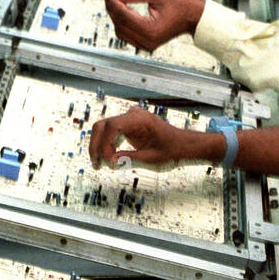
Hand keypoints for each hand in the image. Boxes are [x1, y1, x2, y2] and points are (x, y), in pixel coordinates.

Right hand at [89, 106, 205, 168]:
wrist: (182, 146)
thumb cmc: (171, 151)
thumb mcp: (149, 159)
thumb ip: (127, 159)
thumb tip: (108, 161)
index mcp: (139, 120)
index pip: (111, 127)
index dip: (105, 145)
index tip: (107, 162)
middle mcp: (132, 115)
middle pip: (103, 126)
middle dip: (96, 146)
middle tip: (96, 165)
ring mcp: (129, 118)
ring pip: (104, 129)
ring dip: (99, 146)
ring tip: (99, 164)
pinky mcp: (128, 124)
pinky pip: (111, 132)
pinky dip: (107, 144)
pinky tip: (107, 158)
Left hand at [103, 0, 203, 51]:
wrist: (192, 17)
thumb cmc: (179, 4)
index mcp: (150, 29)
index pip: (123, 15)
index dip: (112, 2)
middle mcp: (147, 41)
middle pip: (119, 25)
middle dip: (112, 8)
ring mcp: (146, 45)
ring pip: (121, 32)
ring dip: (116, 16)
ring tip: (116, 1)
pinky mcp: (146, 45)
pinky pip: (127, 35)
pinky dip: (122, 23)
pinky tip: (123, 10)